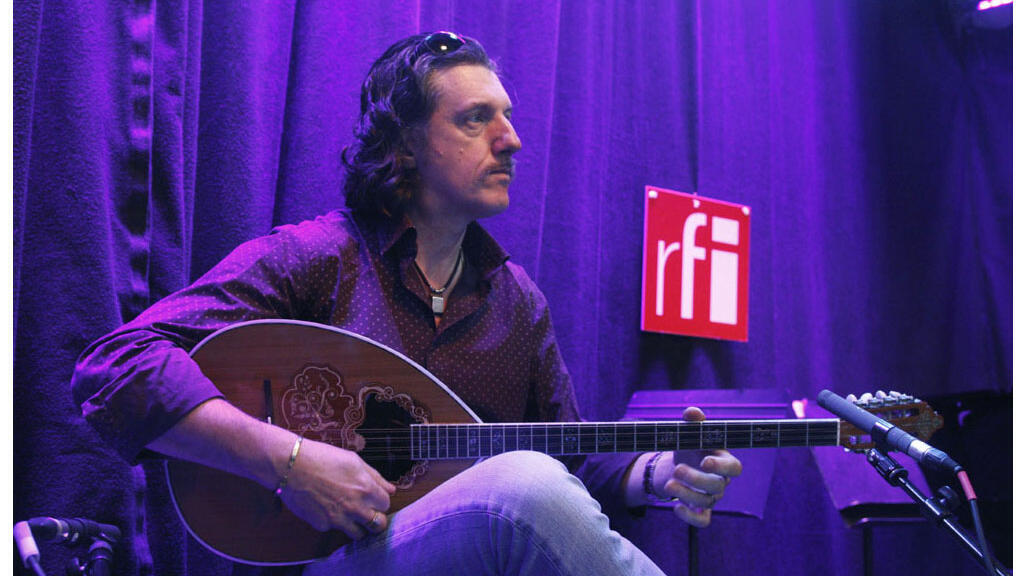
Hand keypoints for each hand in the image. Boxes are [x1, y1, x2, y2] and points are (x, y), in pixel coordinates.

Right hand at [279, 437, 395, 538]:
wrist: (292, 465)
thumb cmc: (323, 458)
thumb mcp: (354, 461)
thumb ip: (376, 477)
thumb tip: (391, 489)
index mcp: (366, 489)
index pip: (386, 504)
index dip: (380, 500)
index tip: (373, 498)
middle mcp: (356, 507)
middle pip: (378, 525)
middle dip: (375, 518)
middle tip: (368, 512)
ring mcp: (339, 519)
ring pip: (359, 534)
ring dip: (357, 526)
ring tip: (349, 514)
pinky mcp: (323, 525)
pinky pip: (335, 529)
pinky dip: (335, 522)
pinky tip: (327, 508)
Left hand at [655, 407, 742, 527]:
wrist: (680, 463)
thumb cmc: (691, 445)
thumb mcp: (690, 432)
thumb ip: (693, 422)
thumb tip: (692, 412)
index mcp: (723, 461)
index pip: (733, 468)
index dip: (721, 466)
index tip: (705, 461)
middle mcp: (721, 481)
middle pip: (716, 486)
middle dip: (696, 479)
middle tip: (677, 469)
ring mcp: (712, 497)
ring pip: (707, 502)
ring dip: (686, 495)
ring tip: (669, 484)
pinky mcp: (701, 510)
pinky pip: (702, 521)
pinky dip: (690, 517)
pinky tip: (675, 507)